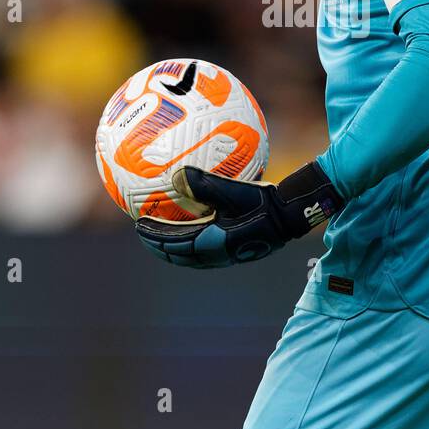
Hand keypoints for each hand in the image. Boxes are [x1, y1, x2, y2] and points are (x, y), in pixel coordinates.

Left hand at [135, 161, 344, 268]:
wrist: (290, 216)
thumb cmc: (263, 202)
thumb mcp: (233, 190)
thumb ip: (204, 183)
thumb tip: (177, 174)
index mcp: (211, 242)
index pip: (174, 244)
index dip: (154, 236)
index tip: (139, 225)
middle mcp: (215, 253)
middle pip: (178, 254)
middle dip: (158, 245)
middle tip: (143, 231)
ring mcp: (226, 254)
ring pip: (191, 255)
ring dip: (174, 247)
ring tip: (162, 234)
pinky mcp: (236, 250)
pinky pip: (204, 248)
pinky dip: (190, 242)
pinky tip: (194, 226)